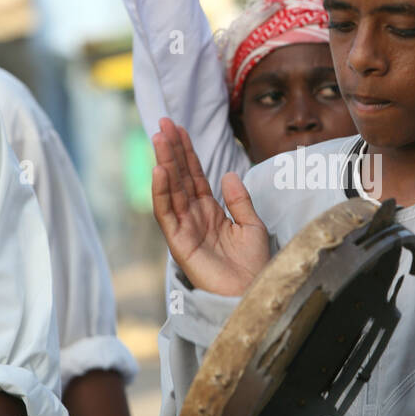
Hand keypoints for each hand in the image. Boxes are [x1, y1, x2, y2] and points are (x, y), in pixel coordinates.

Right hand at [151, 117, 268, 295]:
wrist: (252, 291)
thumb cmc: (254, 265)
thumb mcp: (252, 225)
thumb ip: (239, 200)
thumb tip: (228, 174)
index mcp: (210, 211)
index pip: (194, 175)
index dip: (187, 152)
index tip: (179, 129)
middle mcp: (194, 217)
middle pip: (180, 177)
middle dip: (172, 150)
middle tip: (164, 124)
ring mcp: (185, 228)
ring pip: (171, 190)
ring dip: (164, 163)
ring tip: (160, 138)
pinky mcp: (179, 242)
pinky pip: (166, 214)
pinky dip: (161, 192)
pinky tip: (160, 170)